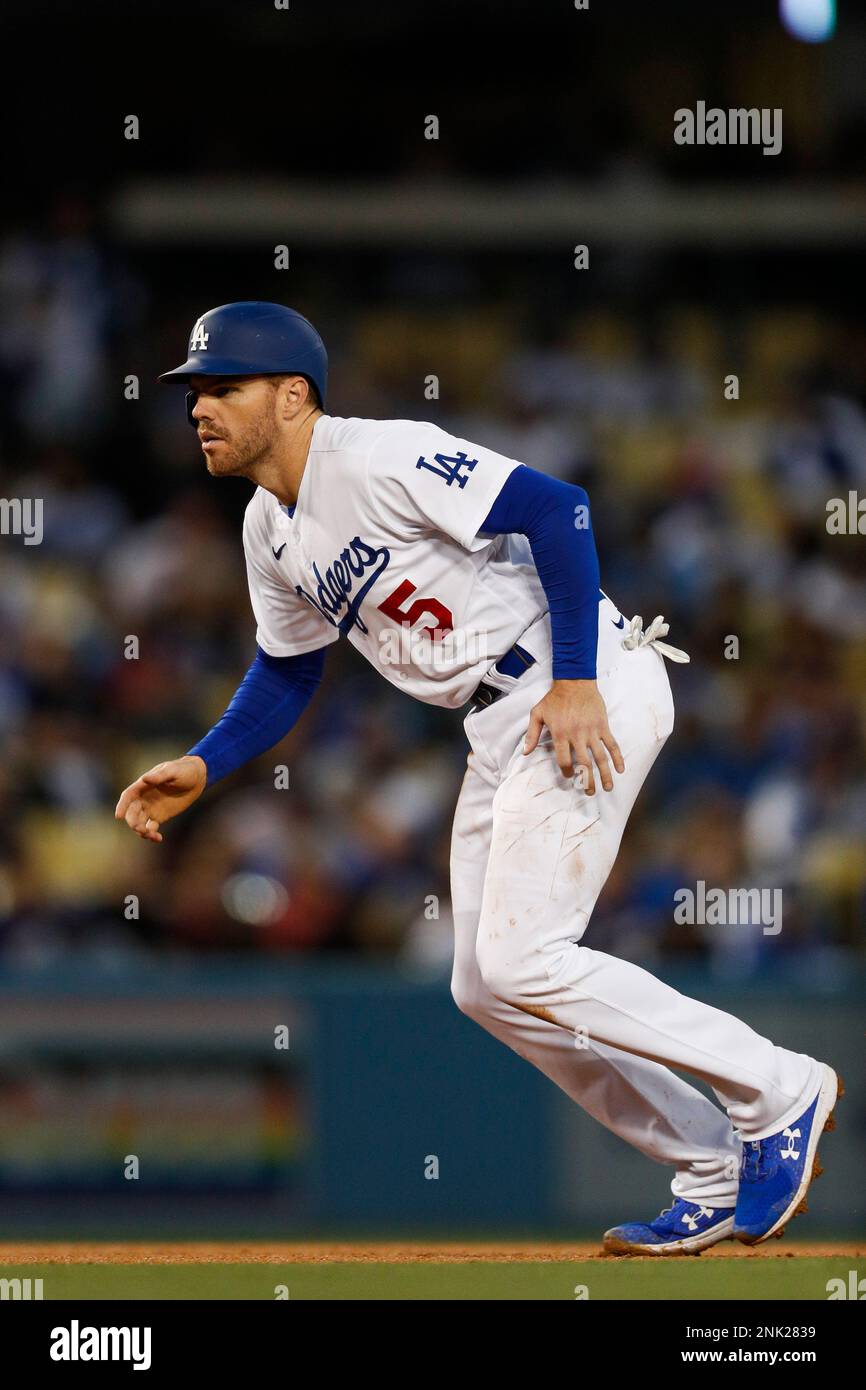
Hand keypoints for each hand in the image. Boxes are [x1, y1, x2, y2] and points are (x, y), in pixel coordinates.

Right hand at [114, 755, 207, 842]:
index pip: (128, 796)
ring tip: (153, 836)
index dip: (122, 806)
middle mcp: (144, 798)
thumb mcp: (172, 771)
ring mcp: (150, 808)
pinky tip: (158, 838)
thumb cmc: (183, 770)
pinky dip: (151, 835)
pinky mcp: (159, 817)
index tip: (119, 816)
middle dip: (133, 822)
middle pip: (131, 813)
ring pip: (139, 823)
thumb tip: (145, 779)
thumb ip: (159, 776)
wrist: (197, 779)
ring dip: (141, 831)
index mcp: (143, 786)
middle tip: (141, 829)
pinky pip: (150, 828)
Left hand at [523, 679, 623, 793]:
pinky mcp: (603, 726)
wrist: (575, 681)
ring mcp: (592, 732)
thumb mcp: (538, 713)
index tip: (569, 777)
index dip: (567, 772)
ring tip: (608, 788)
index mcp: (560, 734)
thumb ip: (532, 734)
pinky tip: (621, 769)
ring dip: (605, 775)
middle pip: (583, 764)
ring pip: (600, 758)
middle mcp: (577, 735)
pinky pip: (612, 745)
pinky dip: (618, 758)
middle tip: (588, 792)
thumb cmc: (555, 698)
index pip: (564, 760)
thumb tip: (525, 752)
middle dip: (587, 781)